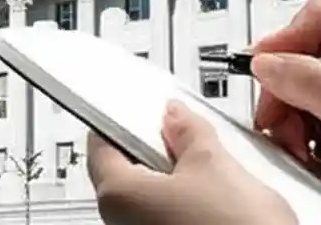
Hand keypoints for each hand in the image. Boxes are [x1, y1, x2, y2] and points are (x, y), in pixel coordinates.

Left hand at [86, 99, 295, 224]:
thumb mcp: (214, 164)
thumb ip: (188, 132)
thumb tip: (176, 116)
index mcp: (116, 194)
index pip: (101, 140)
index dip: (125, 117)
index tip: (147, 108)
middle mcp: (120, 222)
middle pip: (128, 170)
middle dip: (159, 149)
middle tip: (187, 136)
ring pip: (153, 196)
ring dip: (179, 180)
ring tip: (213, 173)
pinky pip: (170, 217)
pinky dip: (189, 205)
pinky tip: (219, 202)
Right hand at [252, 0, 320, 224]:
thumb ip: (316, 85)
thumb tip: (267, 62)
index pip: (320, 16)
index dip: (287, 39)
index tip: (264, 68)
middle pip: (300, 53)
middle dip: (284, 89)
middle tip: (280, 119)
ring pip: (296, 87)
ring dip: (288, 116)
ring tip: (301, 144)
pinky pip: (302, 115)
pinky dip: (296, 134)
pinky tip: (309, 152)